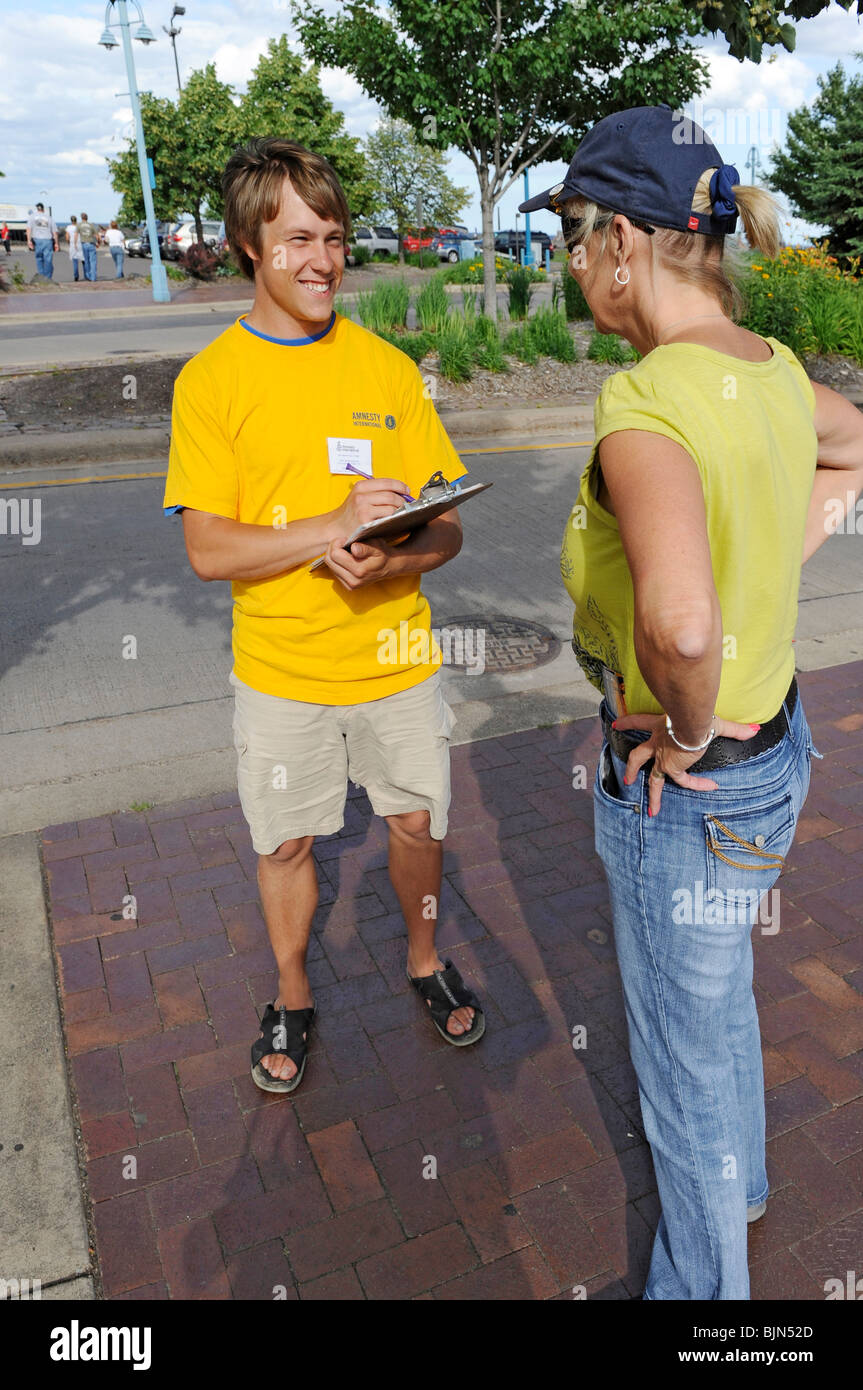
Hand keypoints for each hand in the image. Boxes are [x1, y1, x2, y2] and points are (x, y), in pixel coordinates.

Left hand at [322, 536, 398, 588]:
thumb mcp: (376, 546)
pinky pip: (334, 570)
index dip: (337, 543)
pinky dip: (337, 562)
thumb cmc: (381, 553)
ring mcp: (349, 585)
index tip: (346, 539)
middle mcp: (353, 582)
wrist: (388, 567)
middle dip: (333, 548)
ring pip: (330, 565)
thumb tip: (354, 548)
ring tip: (345, 549)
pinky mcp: (347, 586)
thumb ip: (365, 547)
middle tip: (343, 542)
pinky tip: (346, 557)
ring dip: (334, 555)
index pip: (335, 555)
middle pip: (329, 561)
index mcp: (359, 571)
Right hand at [330, 476, 409, 536]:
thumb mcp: (359, 496)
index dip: (400, 486)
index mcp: (361, 487)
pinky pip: (388, 517)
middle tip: (405, 505)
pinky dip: (395, 519)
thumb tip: (400, 492)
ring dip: (400, 510)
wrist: (336, 528)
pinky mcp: (366, 521)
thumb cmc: (351, 514)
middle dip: (402, 500)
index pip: (386, 482)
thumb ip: (375, 492)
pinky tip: (395, 521)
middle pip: (391, 494)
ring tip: (401, 513)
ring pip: (391, 506)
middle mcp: (361, 496)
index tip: (406, 491)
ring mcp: (363, 509)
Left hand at [612, 711, 761, 817]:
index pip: (639, 722)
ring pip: (651, 776)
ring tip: (650, 809)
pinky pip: (684, 781)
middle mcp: (657, 742)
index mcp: (659, 726)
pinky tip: (712, 786)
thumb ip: (734, 728)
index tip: (616, 725)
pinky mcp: (671, 767)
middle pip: (638, 755)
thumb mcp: (713, 720)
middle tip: (625, 777)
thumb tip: (754, 729)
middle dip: (631, 765)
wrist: (691, 721)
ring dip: (653, 793)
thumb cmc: (697, 714)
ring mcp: (662, 757)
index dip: (628, 723)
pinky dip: (698, 784)